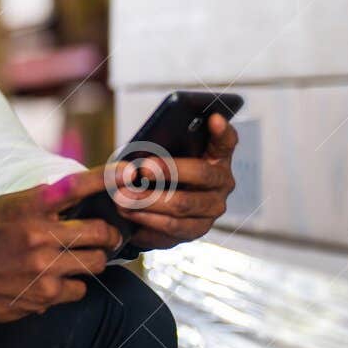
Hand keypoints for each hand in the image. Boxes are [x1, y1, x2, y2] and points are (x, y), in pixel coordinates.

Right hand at [0, 169, 123, 323]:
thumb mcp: (4, 206)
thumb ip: (37, 198)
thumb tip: (71, 190)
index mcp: (30, 208)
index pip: (75, 186)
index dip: (106, 178)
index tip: (128, 173)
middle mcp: (40, 235)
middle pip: (101, 232)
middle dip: (109, 235)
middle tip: (107, 237)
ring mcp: (45, 267)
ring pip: (96, 262)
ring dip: (93, 261)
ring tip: (80, 260)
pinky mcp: (46, 294)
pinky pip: (80, 289)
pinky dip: (74, 286)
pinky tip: (57, 281)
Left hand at [115, 113, 237, 251]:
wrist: (152, 207)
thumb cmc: (156, 172)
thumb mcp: (157, 155)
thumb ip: (157, 149)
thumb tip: (137, 160)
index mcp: (216, 156)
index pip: (226, 141)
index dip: (221, 130)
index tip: (213, 117)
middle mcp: (222, 182)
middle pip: (201, 173)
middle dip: (167, 170)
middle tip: (141, 168)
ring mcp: (213, 208)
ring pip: (182, 204)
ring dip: (148, 201)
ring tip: (121, 197)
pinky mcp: (197, 230)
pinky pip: (172, 228)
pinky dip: (146, 221)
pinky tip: (128, 215)